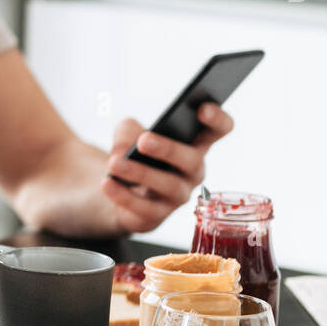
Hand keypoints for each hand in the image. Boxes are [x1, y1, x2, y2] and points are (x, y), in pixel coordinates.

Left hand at [100, 102, 233, 233]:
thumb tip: (127, 146)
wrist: (118, 189)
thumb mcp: (127, 133)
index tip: (202, 109)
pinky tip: (107, 183)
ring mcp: (178, 196)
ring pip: (168, 185)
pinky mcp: (156, 216)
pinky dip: (124, 195)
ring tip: (115, 163)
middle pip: (192, 160)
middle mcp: (193, 171)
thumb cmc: (134, 154)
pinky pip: (144, 208)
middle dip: (168, 149)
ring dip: (140, 173)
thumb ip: (128, 130)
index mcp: (194, 144)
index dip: (217, 119)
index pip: (219, 130)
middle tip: (144, 140)